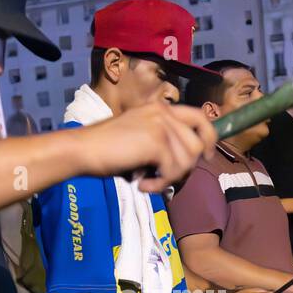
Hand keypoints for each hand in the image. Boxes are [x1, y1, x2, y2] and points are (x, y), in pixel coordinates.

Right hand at [77, 101, 216, 191]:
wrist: (83, 149)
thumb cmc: (106, 149)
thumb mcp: (139, 136)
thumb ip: (163, 141)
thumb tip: (186, 164)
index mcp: (160, 108)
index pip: (200, 116)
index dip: (210, 137)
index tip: (208, 156)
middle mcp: (164, 112)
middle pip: (197, 145)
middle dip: (186, 169)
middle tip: (166, 179)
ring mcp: (161, 125)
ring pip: (188, 161)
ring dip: (170, 178)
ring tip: (149, 182)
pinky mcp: (156, 141)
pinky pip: (173, 171)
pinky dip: (160, 184)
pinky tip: (143, 185)